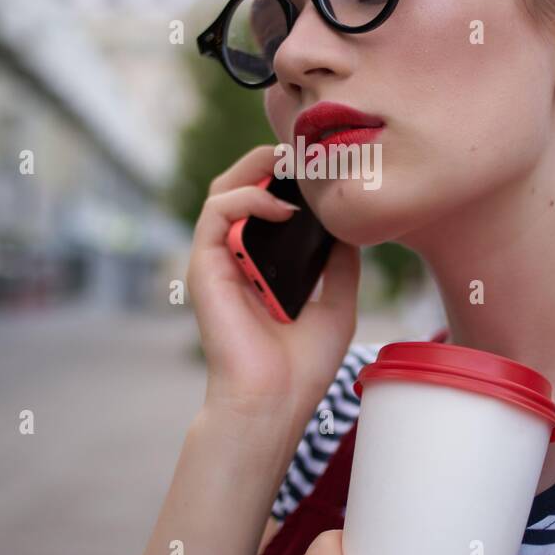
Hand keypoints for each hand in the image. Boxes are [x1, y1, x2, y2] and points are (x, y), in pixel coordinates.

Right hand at [186, 145, 360, 434]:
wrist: (274, 403)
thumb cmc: (301, 366)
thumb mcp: (336, 303)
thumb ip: (339, 263)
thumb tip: (350, 225)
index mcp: (262, 264)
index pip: (267, 202)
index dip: (289, 176)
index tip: (322, 163)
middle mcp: (236, 257)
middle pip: (242, 185)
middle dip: (271, 160)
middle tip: (304, 151)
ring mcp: (218, 260)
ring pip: (224, 189)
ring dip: (257, 168)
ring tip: (291, 164)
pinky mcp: (204, 266)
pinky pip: (217, 212)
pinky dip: (247, 198)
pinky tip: (282, 208)